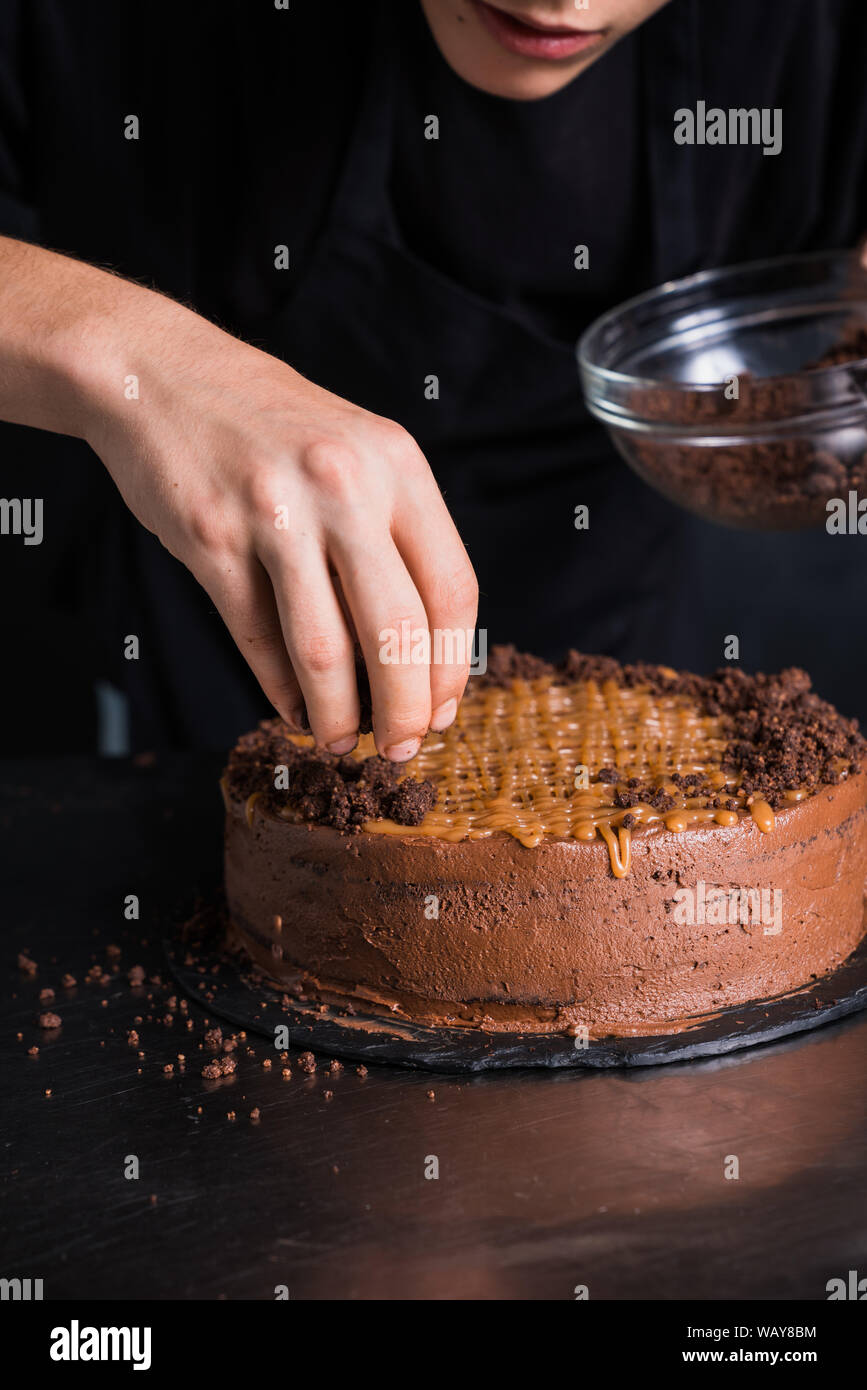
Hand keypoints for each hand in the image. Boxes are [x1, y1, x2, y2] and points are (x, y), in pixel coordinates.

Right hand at [81, 298, 477, 758]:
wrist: (159, 374)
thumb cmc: (269, 425)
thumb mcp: (354, 452)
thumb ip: (392, 533)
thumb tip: (419, 653)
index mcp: (397, 466)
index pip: (452, 589)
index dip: (452, 666)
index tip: (442, 710)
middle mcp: (344, 486)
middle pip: (398, 632)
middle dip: (404, 711)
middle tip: (399, 747)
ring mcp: (276, 512)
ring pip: (326, 650)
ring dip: (338, 716)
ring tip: (339, 743)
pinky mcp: (213, 539)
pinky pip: (260, 639)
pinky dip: (281, 690)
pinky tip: (293, 710)